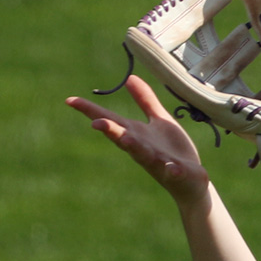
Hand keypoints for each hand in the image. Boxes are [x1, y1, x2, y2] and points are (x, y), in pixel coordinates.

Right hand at [66, 76, 209, 200]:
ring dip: (134, 147)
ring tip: (126, 139)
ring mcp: (158, 161)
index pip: (110, 120)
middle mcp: (142, 148)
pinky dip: (172, 170)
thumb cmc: (172, 150)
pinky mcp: (177, 172)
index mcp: (136, 134)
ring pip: (143, 154)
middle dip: (110, 130)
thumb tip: (129, 78)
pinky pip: (173, 172)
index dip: (90, 111)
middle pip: (122, 137)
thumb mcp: (159, 121)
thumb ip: (145, 100)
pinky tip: (172, 168)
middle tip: (96, 122)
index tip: (70, 100)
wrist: (190, 182)